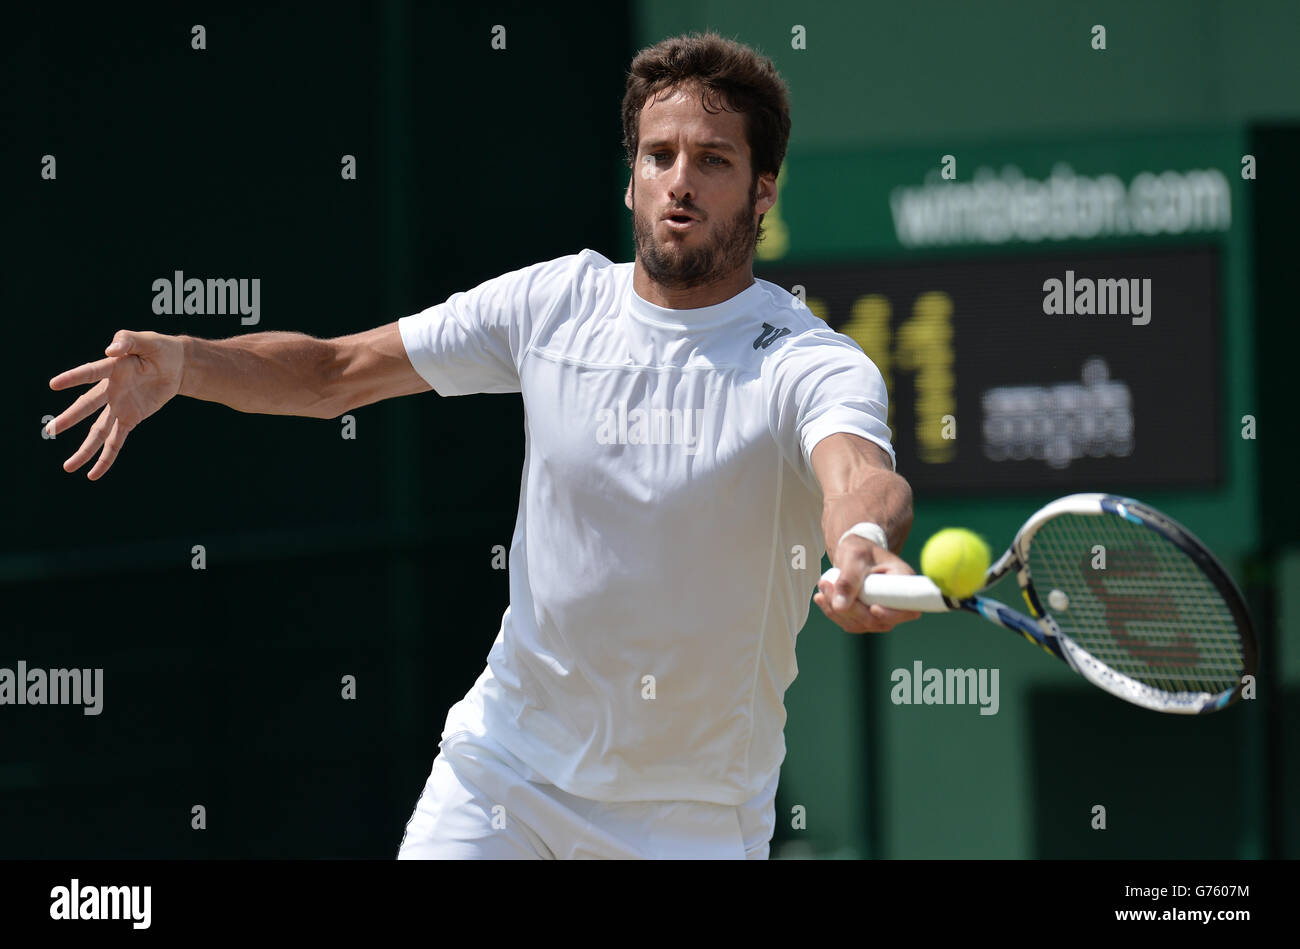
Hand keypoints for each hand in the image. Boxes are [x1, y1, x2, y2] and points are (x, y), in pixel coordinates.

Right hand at [47, 330, 183, 479]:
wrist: (177, 366)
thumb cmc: (159, 349)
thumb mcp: (148, 340)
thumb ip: (128, 340)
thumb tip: (111, 349)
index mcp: (112, 367)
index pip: (91, 372)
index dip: (74, 378)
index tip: (54, 384)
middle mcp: (110, 390)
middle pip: (87, 406)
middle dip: (70, 418)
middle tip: (50, 430)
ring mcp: (118, 406)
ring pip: (97, 431)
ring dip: (84, 450)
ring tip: (68, 467)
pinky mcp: (130, 419)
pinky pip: (116, 441)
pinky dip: (107, 457)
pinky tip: (94, 473)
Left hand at [814, 536, 922, 633]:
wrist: (854, 554)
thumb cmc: (860, 550)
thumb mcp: (854, 557)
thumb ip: (848, 579)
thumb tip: (840, 607)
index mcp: (904, 581)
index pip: (908, 609)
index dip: (891, 614)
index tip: (874, 608)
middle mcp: (897, 602)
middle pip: (878, 620)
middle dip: (850, 607)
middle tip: (826, 584)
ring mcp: (883, 613)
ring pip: (862, 624)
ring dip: (837, 610)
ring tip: (823, 585)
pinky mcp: (867, 618)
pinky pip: (851, 623)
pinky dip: (834, 612)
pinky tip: (823, 596)